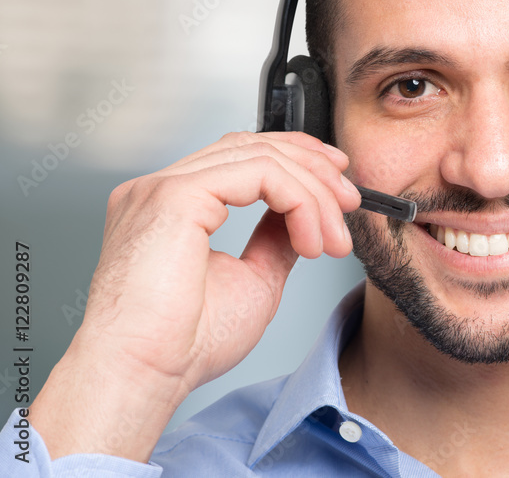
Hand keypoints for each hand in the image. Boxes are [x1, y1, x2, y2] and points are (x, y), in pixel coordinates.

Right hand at [30, 131, 360, 460]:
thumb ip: (274, 240)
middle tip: (350, 203)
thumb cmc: (184, 345)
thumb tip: (301, 217)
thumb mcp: (253, 280)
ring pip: (262, 157)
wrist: (145, 376)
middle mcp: (163, 189)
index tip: (338, 187)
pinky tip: (310, 240)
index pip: (241, 156)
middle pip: (254, 147)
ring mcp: (164, 187)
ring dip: (314, 193)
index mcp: (173, 206)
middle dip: (314, 169)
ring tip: (333, 237)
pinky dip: (299, 200)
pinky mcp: (175, 194)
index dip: (298, 159)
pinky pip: (260, 173)